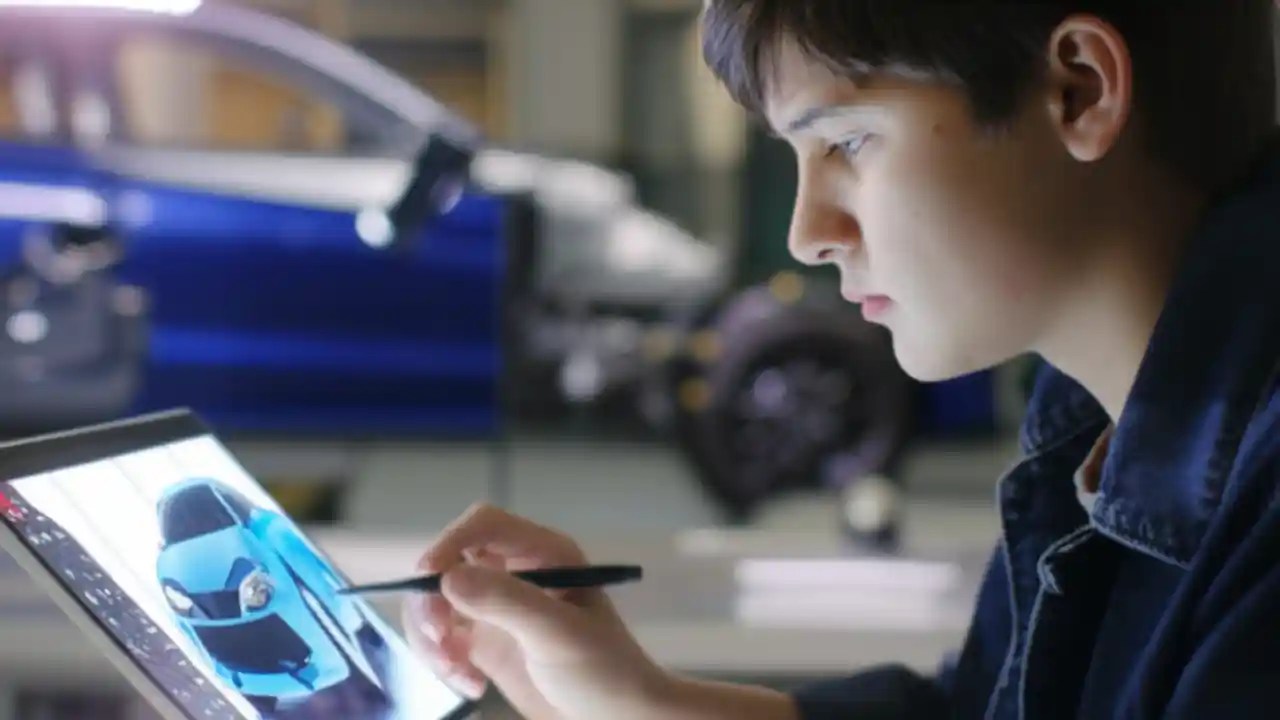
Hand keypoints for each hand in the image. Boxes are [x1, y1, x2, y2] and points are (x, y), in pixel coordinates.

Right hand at [403, 504, 673, 719]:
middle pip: (449, 561)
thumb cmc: (606, 672)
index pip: (484, 525)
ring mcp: (498, 608)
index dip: (450, 541)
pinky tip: (471, 685)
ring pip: (437, 601)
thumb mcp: (560, 635)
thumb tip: (448, 577)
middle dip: (432, 598)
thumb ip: (508, 602)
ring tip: (454, 671)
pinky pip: (442, 638)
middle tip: (439, 636)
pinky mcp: (486, 642)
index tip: (428, 577)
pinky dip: (442, 660)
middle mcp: (516, 573)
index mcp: (544, 554)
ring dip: (431, 635)